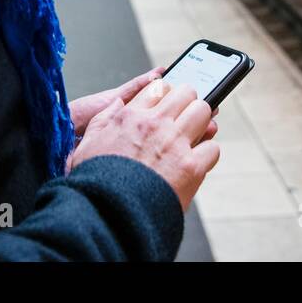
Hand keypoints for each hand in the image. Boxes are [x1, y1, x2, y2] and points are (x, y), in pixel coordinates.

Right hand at [66, 79, 219, 210]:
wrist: (108, 215)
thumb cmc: (97, 183)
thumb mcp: (89, 142)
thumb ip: (105, 118)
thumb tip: (119, 105)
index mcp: (131, 116)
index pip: (158, 87)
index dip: (166, 94)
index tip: (168, 105)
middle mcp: (155, 124)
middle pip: (186, 92)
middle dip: (188, 102)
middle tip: (185, 118)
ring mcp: (175, 143)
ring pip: (203, 112)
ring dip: (201, 123)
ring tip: (194, 136)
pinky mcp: (191, 167)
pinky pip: (213, 148)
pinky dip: (207, 155)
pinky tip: (196, 163)